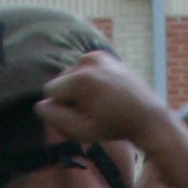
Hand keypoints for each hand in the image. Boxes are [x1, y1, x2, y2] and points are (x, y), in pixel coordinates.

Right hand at [35, 52, 165, 154]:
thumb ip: (57, 119)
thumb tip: (39, 106)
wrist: (147, 115)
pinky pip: (83, 70)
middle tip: (89, 113)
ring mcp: (98, 55)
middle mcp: (88, 60)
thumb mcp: (83, 131)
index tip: (78, 118)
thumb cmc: (115, 127)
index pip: (50, 91)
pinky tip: (102, 95)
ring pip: (71, 75)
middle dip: (68, 97)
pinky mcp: (105, 56)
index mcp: (82, 78)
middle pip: (60, 81)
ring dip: (78, 91)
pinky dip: (88, 82)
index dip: (60, 108)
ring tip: (98, 105)